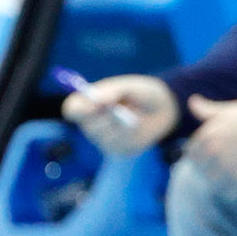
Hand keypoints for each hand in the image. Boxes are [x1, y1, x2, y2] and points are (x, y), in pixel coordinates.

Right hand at [61, 74, 177, 156]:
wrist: (164, 109)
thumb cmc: (143, 93)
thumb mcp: (130, 86)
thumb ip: (112, 91)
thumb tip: (96, 99)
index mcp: (89, 103)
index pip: (72, 108)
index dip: (78, 108)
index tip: (94, 105)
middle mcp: (91, 122)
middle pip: (88, 126)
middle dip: (106, 117)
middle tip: (121, 108)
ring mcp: (102, 138)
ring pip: (105, 136)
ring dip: (121, 125)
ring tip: (133, 114)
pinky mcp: (117, 149)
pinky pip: (119, 145)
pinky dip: (130, 135)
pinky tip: (137, 128)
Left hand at [183, 95, 236, 196]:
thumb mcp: (231, 110)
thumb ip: (208, 110)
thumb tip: (192, 102)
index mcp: (208, 134)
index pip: (191, 154)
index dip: (201, 156)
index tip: (214, 156)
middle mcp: (213, 151)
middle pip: (200, 172)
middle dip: (210, 171)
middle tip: (228, 167)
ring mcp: (227, 166)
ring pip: (213, 185)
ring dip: (221, 184)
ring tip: (235, 176)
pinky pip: (230, 194)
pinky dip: (235, 192)